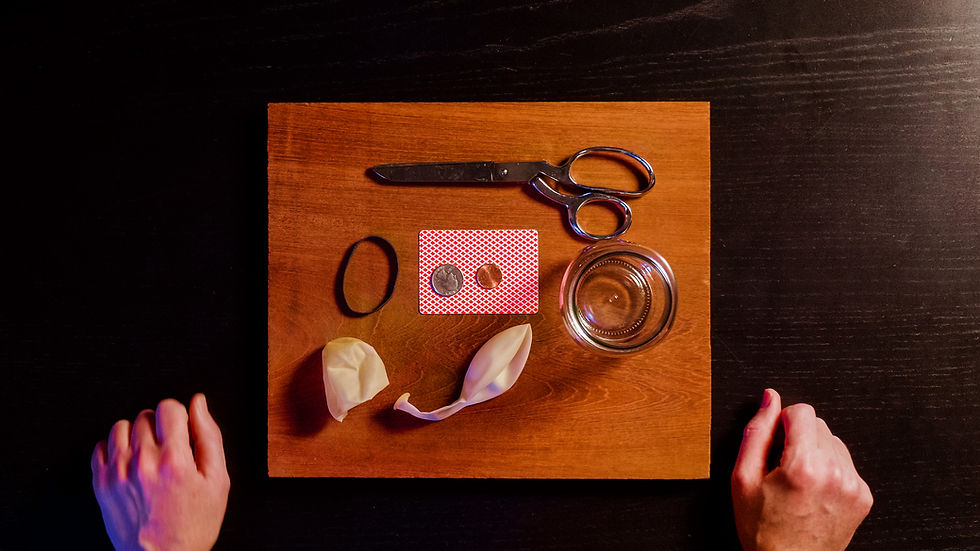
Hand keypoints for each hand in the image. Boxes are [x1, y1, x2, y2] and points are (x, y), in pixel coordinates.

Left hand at [92, 394, 230, 550]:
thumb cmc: (192, 526)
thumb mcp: (218, 481)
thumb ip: (210, 436)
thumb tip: (199, 404)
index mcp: (174, 460)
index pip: (168, 407)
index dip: (179, 416)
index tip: (182, 431)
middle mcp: (142, 462)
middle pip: (145, 415)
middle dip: (159, 427)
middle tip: (168, 450)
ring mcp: (118, 473)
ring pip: (121, 426)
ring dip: (135, 434)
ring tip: (148, 455)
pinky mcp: (101, 484)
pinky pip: (100, 446)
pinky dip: (114, 449)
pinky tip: (130, 463)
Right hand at [731, 389, 872, 550]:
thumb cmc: (763, 529)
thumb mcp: (742, 478)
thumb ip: (756, 431)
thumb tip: (769, 398)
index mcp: (804, 466)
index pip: (801, 411)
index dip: (781, 423)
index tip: (774, 445)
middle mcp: (834, 473)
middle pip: (818, 424)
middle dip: (798, 438)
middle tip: (782, 469)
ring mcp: (853, 485)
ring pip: (833, 442)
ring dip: (815, 452)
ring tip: (798, 481)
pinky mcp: (862, 496)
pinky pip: (845, 463)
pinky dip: (829, 470)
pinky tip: (813, 490)